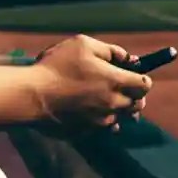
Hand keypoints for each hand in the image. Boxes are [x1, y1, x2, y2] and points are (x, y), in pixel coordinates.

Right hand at [30, 35, 152, 133]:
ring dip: (118, 109)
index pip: (145, 85)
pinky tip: (90, 111)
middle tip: (122, 87)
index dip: (142, 78)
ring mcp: (101, 121)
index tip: (133, 73)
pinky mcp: (87, 133)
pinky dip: (101, 119)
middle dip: (134, 95)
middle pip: (137, 105)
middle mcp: (114, 104)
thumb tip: (127, 58)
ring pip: (120, 118)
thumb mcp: (83, 44)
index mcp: (116, 81)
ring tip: (104, 99)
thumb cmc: (56, 66)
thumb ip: (110, 50)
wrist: (32, 96)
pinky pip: (102, 127)